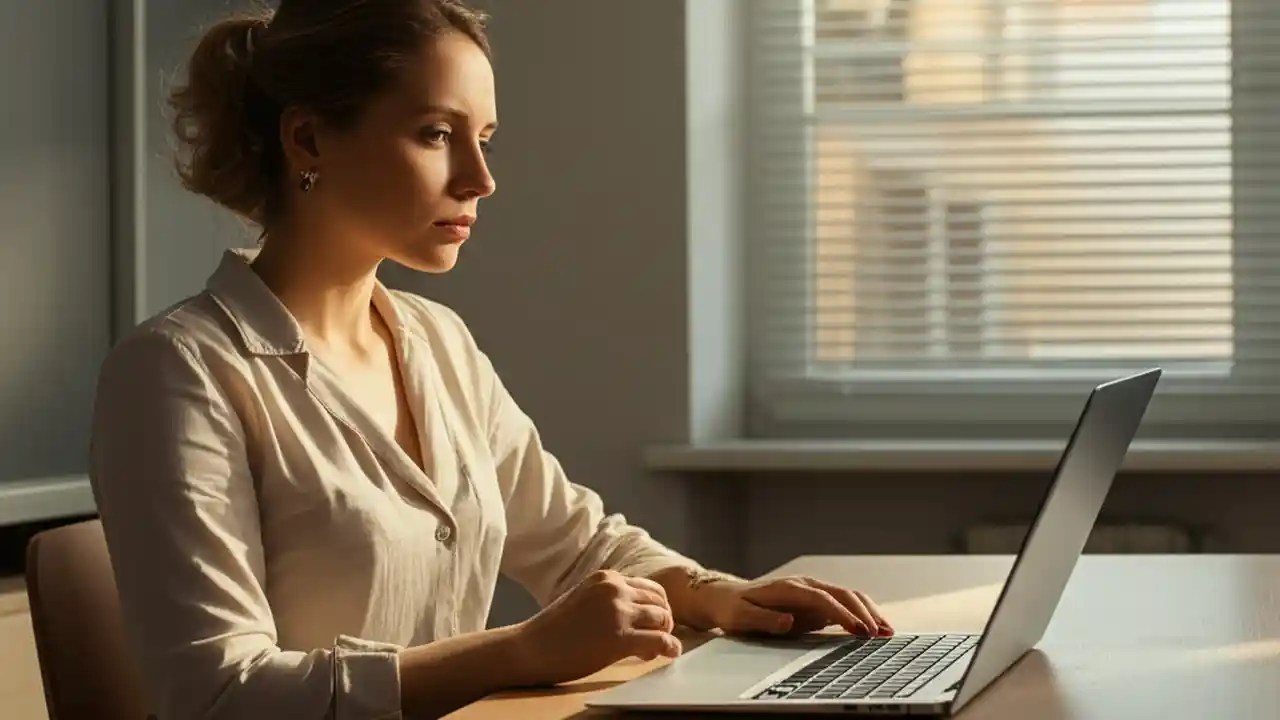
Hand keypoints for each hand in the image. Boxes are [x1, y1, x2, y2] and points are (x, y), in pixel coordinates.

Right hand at [511, 570, 681, 685]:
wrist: (530, 648)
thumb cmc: (552, 630)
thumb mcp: (583, 598)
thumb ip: (608, 599)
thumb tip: (636, 613)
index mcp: (606, 577)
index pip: (648, 587)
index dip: (656, 606)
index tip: (653, 621)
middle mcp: (615, 589)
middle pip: (660, 601)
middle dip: (664, 619)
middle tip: (658, 635)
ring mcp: (619, 612)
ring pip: (663, 618)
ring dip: (665, 634)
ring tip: (653, 649)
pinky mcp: (620, 638)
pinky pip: (660, 640)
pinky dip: (670, 648)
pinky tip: (669, 654)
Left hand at [695, 576, 893, 637]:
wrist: (725, 597)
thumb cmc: (732, 609)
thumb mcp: (740, 617)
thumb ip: (764, 619)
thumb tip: (789, 621)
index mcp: (788, 588)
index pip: (823, 599)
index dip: (843, 614)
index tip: (860, 631)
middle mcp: (804, 586)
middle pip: (843, 594)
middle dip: (865, 612)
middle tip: (883, 634)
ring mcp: (811, 592)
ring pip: (848, 597)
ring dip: (868, 612)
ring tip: (887, 632)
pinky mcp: (814, 602)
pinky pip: (843, 605)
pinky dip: (861, 615)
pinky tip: (874, 629)